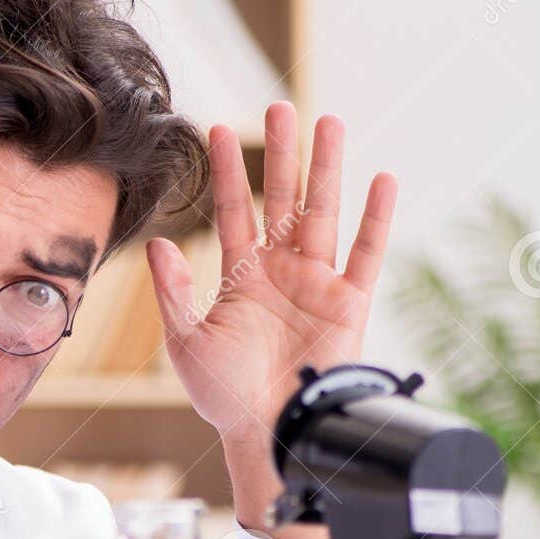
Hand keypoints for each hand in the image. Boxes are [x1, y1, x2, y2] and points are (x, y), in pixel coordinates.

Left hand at [146, 102, 397, 534]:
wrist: (266, 432)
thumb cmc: (223, 395)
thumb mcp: (185, 341)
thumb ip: (174, 291)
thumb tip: (158, 244)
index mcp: (241, 276)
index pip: (231, 210)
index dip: (223, 172)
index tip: (214, 130)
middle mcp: (280, 270)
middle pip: (281, 198)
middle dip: (280, 154)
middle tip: (277, 106)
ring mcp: (317, 282)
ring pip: (323, 213)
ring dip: (326, 169)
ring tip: (328, 122)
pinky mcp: (350, 303)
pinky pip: (366, 254)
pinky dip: (375, 220)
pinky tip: (380, 181)